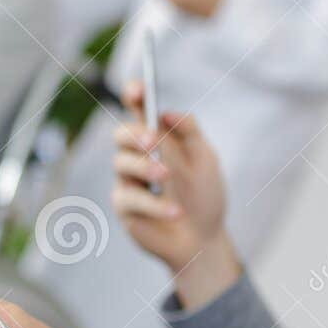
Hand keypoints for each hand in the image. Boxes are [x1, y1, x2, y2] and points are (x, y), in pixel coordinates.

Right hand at [111, 82, 240, 309]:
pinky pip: (131, 199)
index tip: (137, 89)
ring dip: (146, 168)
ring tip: (166, 176)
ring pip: (122, 164)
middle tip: (152, 140)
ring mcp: (128, 181)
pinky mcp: (124, 207)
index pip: (138, 110)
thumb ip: (189, 132)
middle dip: (134, 134)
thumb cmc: (204, 195)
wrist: (204, 238)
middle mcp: (137, 156)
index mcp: (157, 138)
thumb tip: (165, 113)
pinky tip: (176, 212)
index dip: (133, 95)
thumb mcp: (205, 159)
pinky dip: (155, 204)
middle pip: (121, 134)